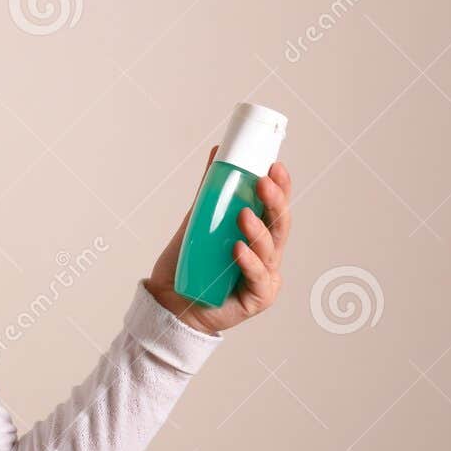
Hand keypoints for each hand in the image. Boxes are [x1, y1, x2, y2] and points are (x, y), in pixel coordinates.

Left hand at [143, 144, 293, 335]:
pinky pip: (257, 277)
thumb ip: (212, 190)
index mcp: (260, 234)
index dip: (281, 187)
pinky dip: (249, 262)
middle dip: (275, 202)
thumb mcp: (200, 219)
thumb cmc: (190, 261)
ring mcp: (265, 277)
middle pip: (280, 225)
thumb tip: (218, 151)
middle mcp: (268, 254)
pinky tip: (238, 250)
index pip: (276, 207)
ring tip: (244, 215)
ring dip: (259, 231)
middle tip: (264, 183)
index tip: (275, 166)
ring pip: (270, 250)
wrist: (170, 298)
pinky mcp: (257, 298)